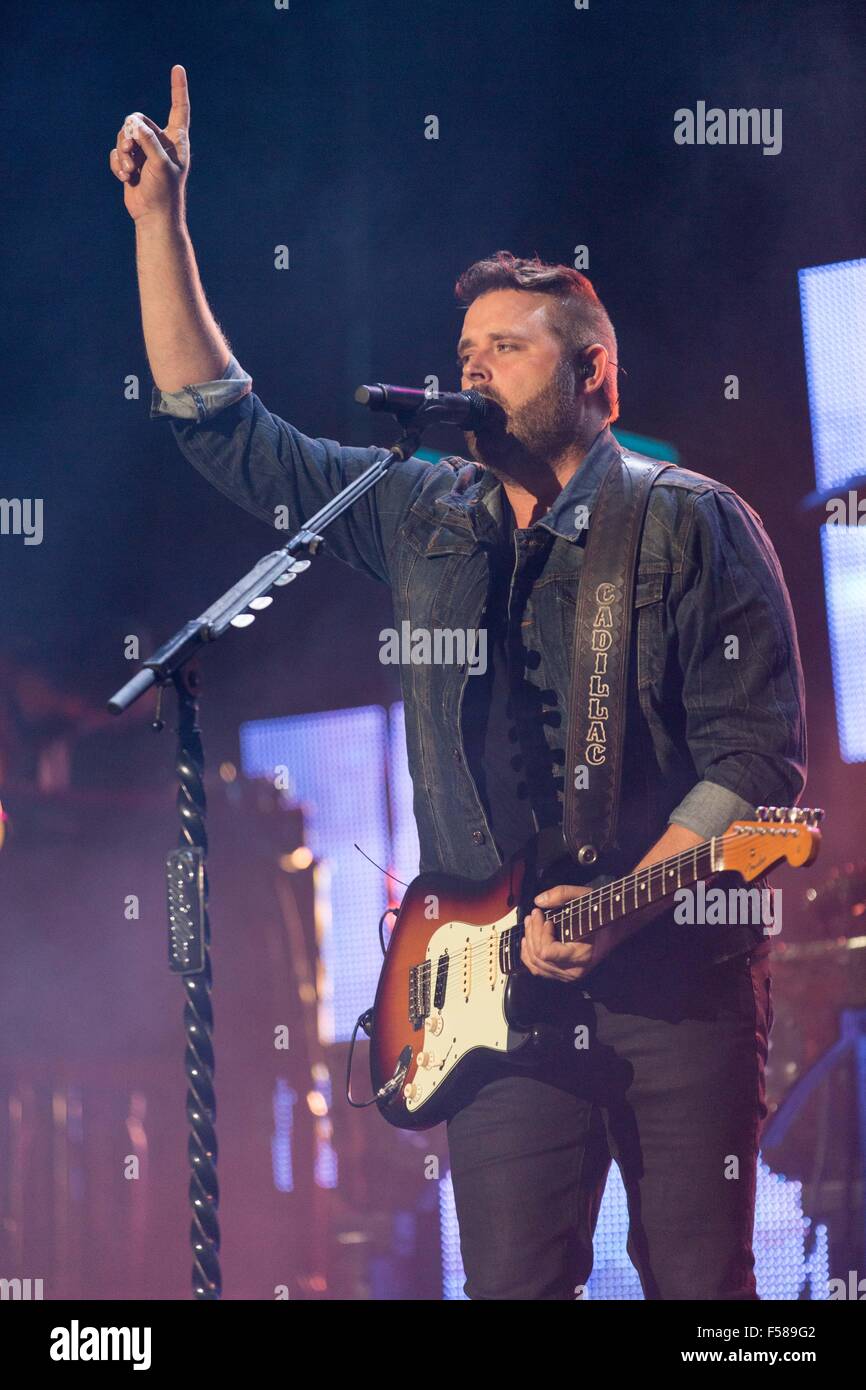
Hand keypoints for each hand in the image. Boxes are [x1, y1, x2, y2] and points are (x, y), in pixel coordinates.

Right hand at [109, 64, 190, 221]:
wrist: (154, 217)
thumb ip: (149, 142)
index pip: (179, 108)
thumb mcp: (161, 165)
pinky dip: (118, 163)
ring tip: (130, 170)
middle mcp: (161, 143)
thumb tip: (134, 125)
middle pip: (138, 121)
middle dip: (130, 134)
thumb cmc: (165, 193)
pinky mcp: (131, 163)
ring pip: (125, 136)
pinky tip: (125, 177)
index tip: (178, 68)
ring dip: (123, 152)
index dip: (178, 89)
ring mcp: (145, 152)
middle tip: (131, 150)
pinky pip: (118, 152)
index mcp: (176, 140)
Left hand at [522, 884, 617, 982]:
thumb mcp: (584, 896)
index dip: (540, 934)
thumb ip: (562, 894)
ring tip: (530, 923)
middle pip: (538, 958)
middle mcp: (574, 970)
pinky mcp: (563, 975)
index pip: (547, 952)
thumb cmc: (600, 913)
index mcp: (581, 955)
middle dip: (532, 933)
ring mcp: (568, 976)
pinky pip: (538, 970)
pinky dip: (529, 955)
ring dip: (528, 942)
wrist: (614, 929)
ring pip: (536, 965)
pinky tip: (527, 940)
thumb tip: (538, 901)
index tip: (546, 918)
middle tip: (534, 914)